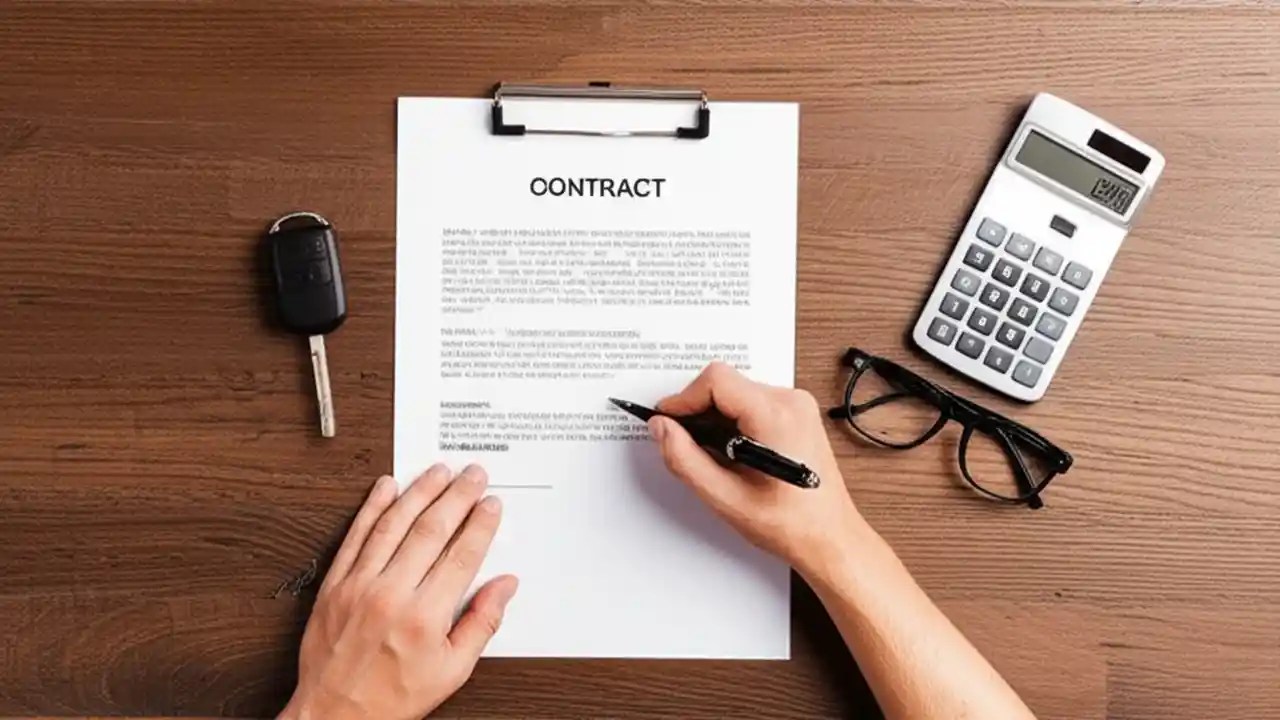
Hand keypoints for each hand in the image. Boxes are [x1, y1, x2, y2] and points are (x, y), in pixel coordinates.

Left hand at [280, 465, 517, 719]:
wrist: (336, 715)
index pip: (461, 555)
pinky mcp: (335, 585)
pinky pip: (356, 536)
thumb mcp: (452, 671)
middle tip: (473, 475)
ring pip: (394, 524)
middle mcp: (391, 594)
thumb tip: (504, 586)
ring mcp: (359, 585)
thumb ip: (481, 623)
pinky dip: (371, 508)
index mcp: (425, 617)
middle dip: (457, 496)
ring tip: (438, 471)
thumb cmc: (393, 698)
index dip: (480, 524)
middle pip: (432, 530)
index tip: (491, 505)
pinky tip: (385, 488)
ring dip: (419, 492)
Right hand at [649, 362, 863, 575]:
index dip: (683, 399)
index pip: (716, 380)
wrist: (830, 537)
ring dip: (716, 417)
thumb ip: (686, 459)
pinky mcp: (797, 413)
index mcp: (776, 417)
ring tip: (714, 456)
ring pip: (736, 392)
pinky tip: (733, 452)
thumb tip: (662, 429)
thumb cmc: (791, 524)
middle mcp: (791, 402)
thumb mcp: (726, 498)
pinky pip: (752, 401)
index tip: (667, 420)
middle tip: (686, 445)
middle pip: (725, 384)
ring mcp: (798, 406)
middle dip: (698, 411)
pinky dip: (733, 420)